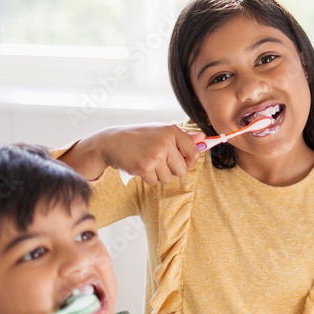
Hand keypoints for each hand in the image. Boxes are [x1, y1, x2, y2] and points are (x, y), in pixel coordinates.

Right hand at [63, 123, 204, 183]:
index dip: (190, 160)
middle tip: (160, 162)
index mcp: (172, 131)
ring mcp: (156, 155)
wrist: (111, 142)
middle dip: (173, 170)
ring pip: (168, 178)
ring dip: (159, 175)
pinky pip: (155, 182)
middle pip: (183, 170)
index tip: (183, 161)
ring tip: (148, 162)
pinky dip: (148, 178)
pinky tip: (139, 166)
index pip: (194, 152)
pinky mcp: (145, 167)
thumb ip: (182, 137)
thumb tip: (203, 137)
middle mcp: (166, 142)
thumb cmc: (139, 137)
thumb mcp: (160, 132)